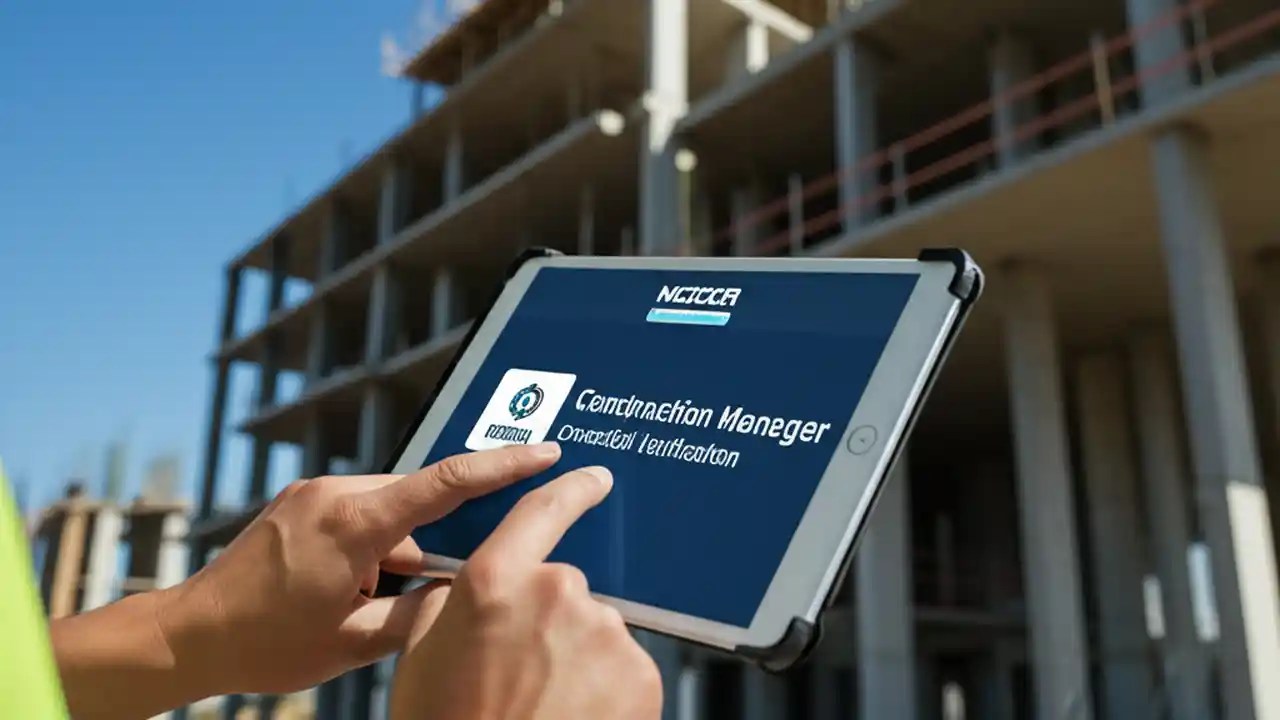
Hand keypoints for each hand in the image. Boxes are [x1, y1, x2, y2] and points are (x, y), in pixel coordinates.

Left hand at [159, 442, 561, 696]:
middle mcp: (334, 495)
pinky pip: (362, 513)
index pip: (445, 483)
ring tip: (367, 601)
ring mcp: (313, 495)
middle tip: (440, 582)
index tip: (543, 452)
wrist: (189, 634)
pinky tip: (355, 587)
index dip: (502, 467)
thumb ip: (421, 614)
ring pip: (391, 510)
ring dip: (400, 549)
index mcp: (353, 525)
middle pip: (420, 499)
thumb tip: (464, 594)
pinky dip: (376, 544)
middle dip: (438, 539)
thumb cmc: (265, 644)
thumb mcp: (354, 643)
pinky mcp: (302, 503)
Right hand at [389, 465, 662, 719]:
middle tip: (522, 671)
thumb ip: (451, 603)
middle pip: (566, 588)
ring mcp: (604, 632)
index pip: (542, 512)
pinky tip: (575, 715)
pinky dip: (607, 690)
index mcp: (496, 580)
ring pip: (596, 633)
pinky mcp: (640, 673)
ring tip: (544, 703)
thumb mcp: (423, 658)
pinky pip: (625, 668)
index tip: (594, 478)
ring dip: (578, 658)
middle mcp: (558, 592)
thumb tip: (463, 584)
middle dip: (550, 622)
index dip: (572, 489)